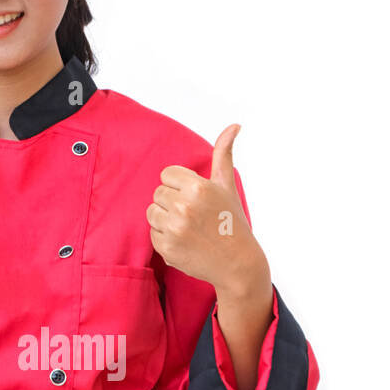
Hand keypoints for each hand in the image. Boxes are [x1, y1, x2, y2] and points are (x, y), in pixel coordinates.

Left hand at [147, 123, 267, 294]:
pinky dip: (165, 238)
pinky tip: (185, 242)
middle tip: (195, 215)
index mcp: (197, 188)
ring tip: (189, 227)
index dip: (179, 185)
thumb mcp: (226, 185)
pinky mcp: (166, 248)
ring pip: (152, 212)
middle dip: (173, 202)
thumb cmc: (231, 220)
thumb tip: (234, 125)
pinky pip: (152, 234)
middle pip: (158, 193)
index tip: (195, 197)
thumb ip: (224, 153)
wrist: (238, 263)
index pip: (166, 175)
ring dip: (165, 219)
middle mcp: (184, 207)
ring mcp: (174, 229)